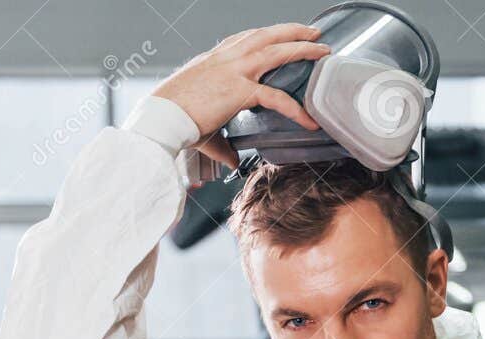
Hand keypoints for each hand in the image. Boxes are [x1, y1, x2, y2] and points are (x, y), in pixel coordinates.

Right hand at [152, 24, 331, 167]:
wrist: (162, 117)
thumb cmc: (174, 118)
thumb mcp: (202, 123)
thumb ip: (223, 144)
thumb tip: (232, 161)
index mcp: (214, 58)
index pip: (245, 38)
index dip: (266, 35)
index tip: (280, 35)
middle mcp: (225, 58)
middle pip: (264, 34)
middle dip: (291, 30)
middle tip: (313, 31)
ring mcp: (234, 70)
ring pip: (275, 50)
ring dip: (301, 47)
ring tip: (322, 49)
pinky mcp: (240, 91)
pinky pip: (276, 97)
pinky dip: (296, 109)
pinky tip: (309, 119)